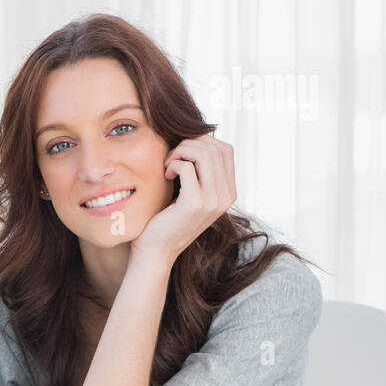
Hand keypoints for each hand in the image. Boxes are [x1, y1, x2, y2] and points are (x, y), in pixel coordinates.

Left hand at [130, 134, 236, 264]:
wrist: (157, 250)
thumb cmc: (169, 218)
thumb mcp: (193, 191)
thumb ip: (203, 170)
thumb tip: (201, 135)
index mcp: (229, 192)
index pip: (226, 149)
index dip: (203, 141)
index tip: (184, 153)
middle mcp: (226, 197)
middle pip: (215, 147)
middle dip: (190, 144)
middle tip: (172, 158)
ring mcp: (212, 201)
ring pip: (204, 153)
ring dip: (181, 151)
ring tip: (168, 165)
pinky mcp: (195, 204)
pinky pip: (187, 166)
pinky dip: (173, 164)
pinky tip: (166, 175)